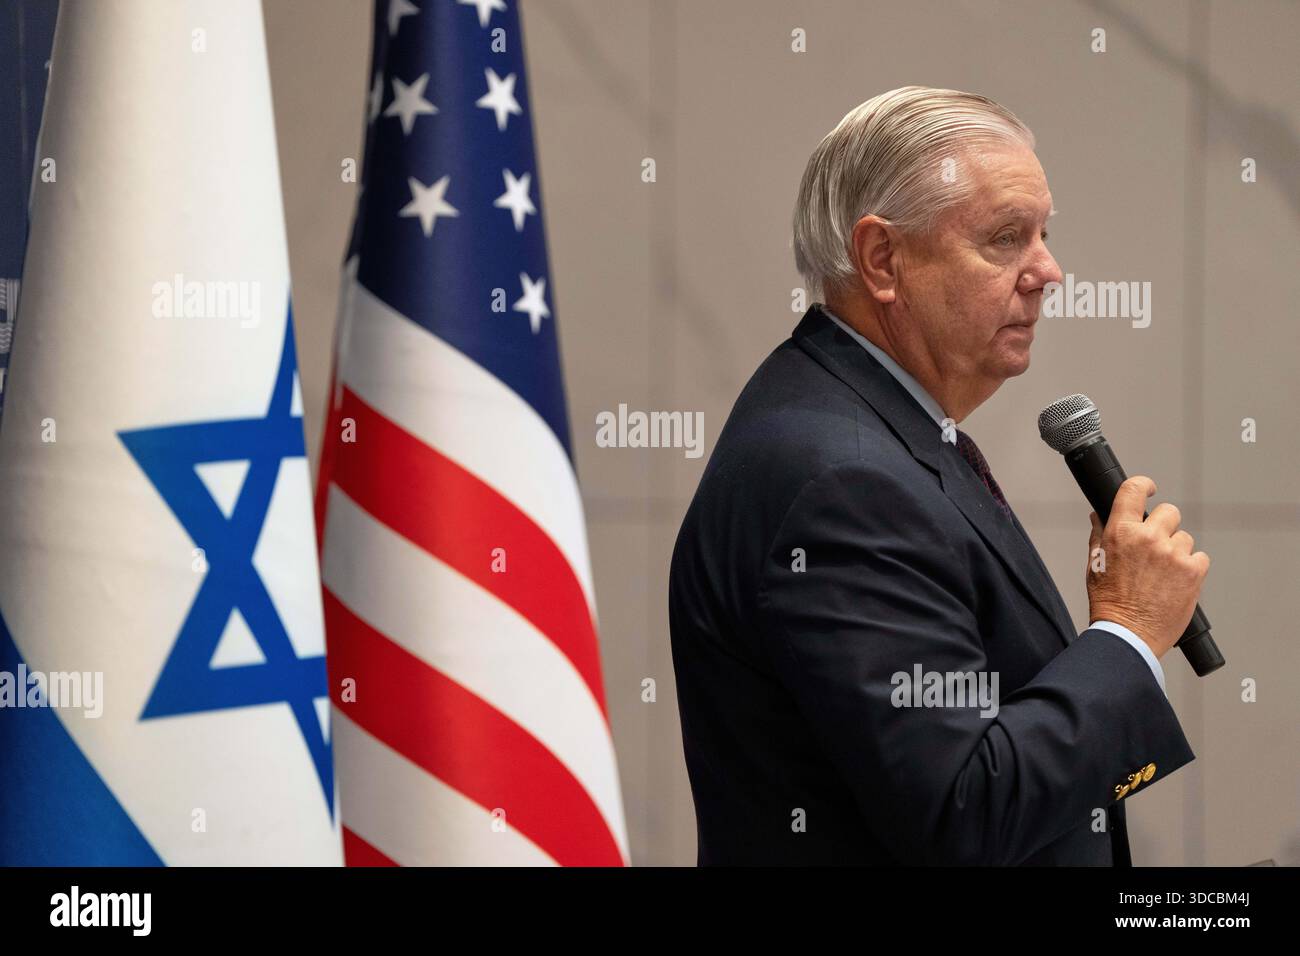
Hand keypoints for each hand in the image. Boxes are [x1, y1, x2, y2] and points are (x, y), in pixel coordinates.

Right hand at [1085, 476, 1210, 658]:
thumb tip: (1100, 515)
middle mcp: (1148, 537)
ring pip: (1184, 538)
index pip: (1133, 490)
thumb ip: (1100, 535)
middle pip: (1169, 512)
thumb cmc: (1109, 602)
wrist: (1128, 634)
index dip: (1143, 485)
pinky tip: (1175, 582)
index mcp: (1120, 532)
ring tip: (1163, 573)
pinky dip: (1191, 567)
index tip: (1149, 489)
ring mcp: (1173, 553)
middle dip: (1163, 526)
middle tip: (1155, 548)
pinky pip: (1199, 557)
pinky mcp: (1193, 570)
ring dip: (1177, 550)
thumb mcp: (1095, 564)